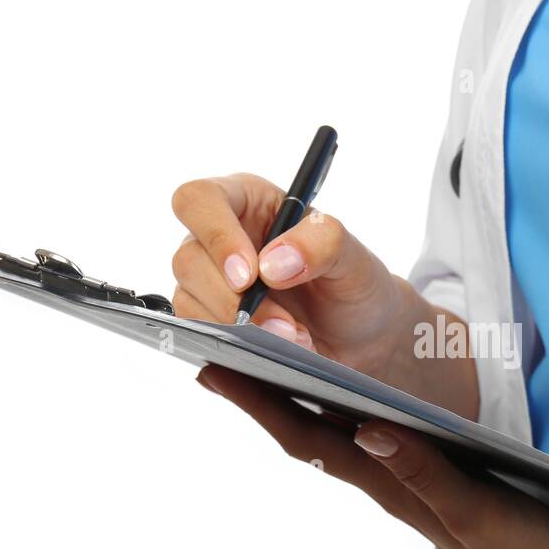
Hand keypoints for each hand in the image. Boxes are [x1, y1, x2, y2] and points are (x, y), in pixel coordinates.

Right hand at [170, 173, 408, 373]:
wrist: (360, 335)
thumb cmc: (352, 282)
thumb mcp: (353, 256)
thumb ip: (320, 244)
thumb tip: (271, 264)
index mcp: (247, 202)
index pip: (200, 199)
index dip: (216, 235)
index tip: (250, 275)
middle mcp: (219, 238)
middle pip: (188, 258)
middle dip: (235, 299)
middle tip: (283, 323)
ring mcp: (208, 281)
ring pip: (187, 300)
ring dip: (237, 327)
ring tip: (292, 338)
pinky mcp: (208, 319)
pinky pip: (198, 332)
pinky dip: (235, 346)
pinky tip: (275, 349)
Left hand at [196, 365, 548, 548]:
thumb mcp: (474, 511)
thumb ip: (426, 473)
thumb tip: (372, 429)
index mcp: (391, 486)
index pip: (311, 437)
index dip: (261, 403)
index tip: (216, 370)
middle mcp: (389, 482)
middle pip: (311, 433)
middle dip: (263, 395)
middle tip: (219, 357)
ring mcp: (408, 482)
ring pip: (338, 436)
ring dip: (298, 402)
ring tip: (265, 368)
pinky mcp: (433, 479)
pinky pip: (374, 440)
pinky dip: (346, 413)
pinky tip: (345, 398)